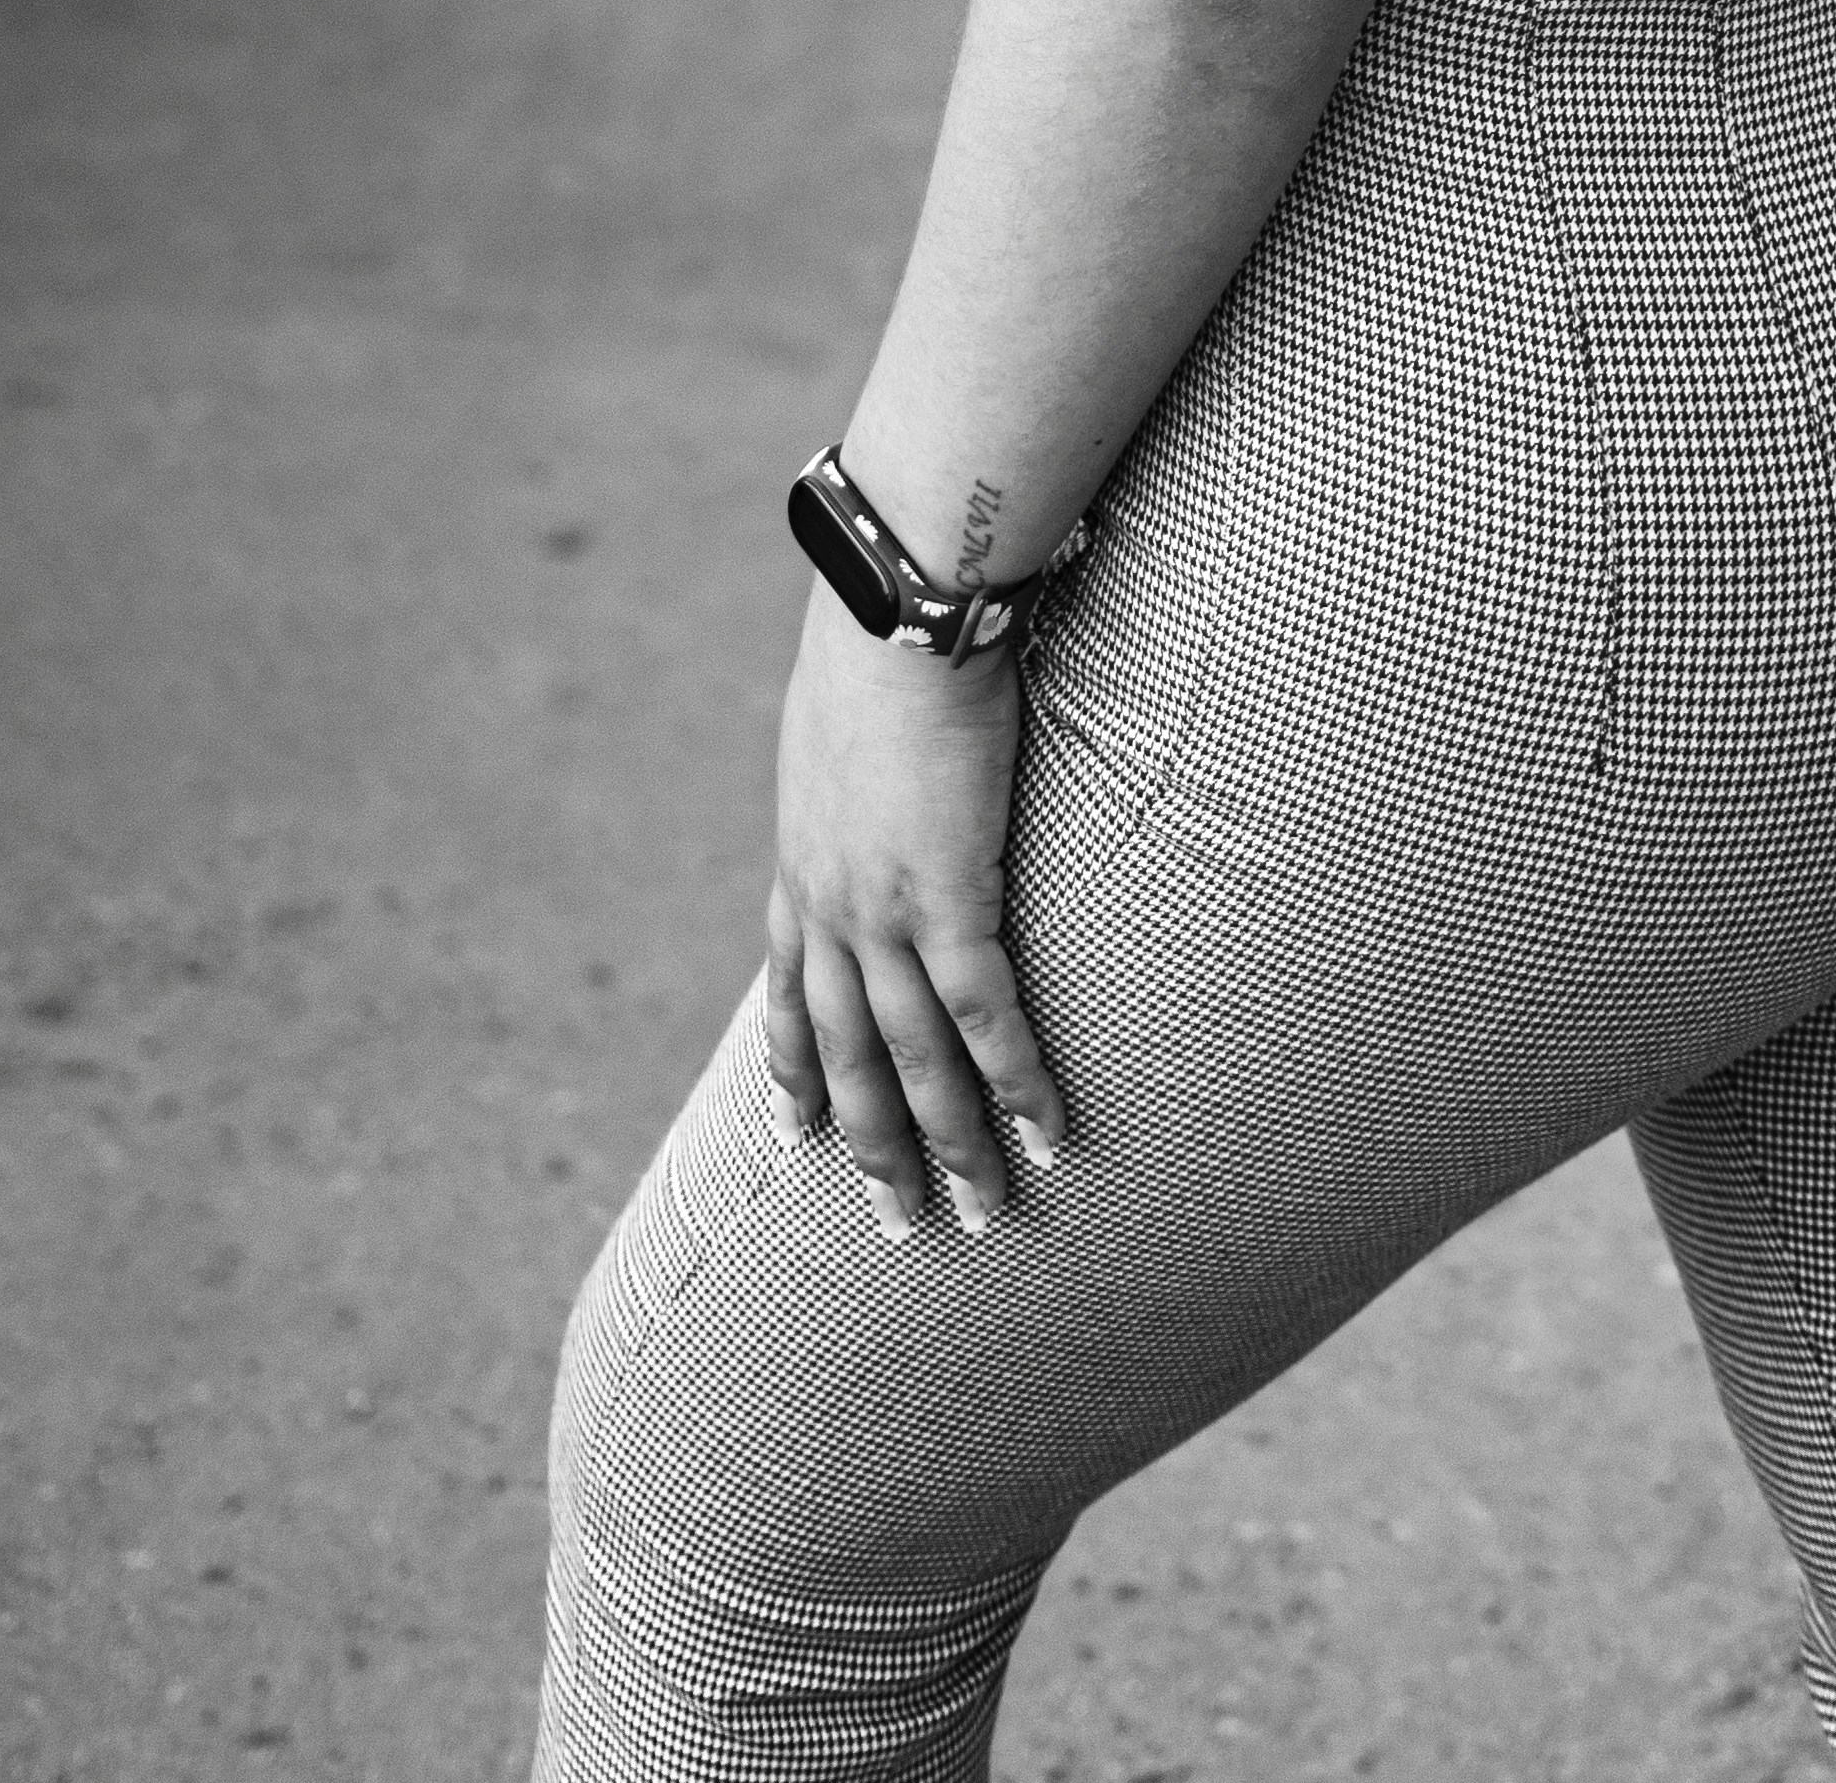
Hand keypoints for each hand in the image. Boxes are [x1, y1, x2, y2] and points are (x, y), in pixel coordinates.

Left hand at [766, 583, 1065, 1241]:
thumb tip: (878, 751)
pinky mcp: (950, 896)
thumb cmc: (882, 633)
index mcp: (803, 864)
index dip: (793, 1071)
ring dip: (949, 1147)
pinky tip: (1046, 1134)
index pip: (789, 993)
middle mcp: (830, 906)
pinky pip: (985, 1016)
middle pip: (846, 1056)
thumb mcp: (838, 714)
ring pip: (913, 1061)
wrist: (897, 608)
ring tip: (984, 1216)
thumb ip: (853, 762)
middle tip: (898, 1229)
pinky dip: (1015, 1082)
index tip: (794, 1135)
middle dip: (872, 1148)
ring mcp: (884, 911)